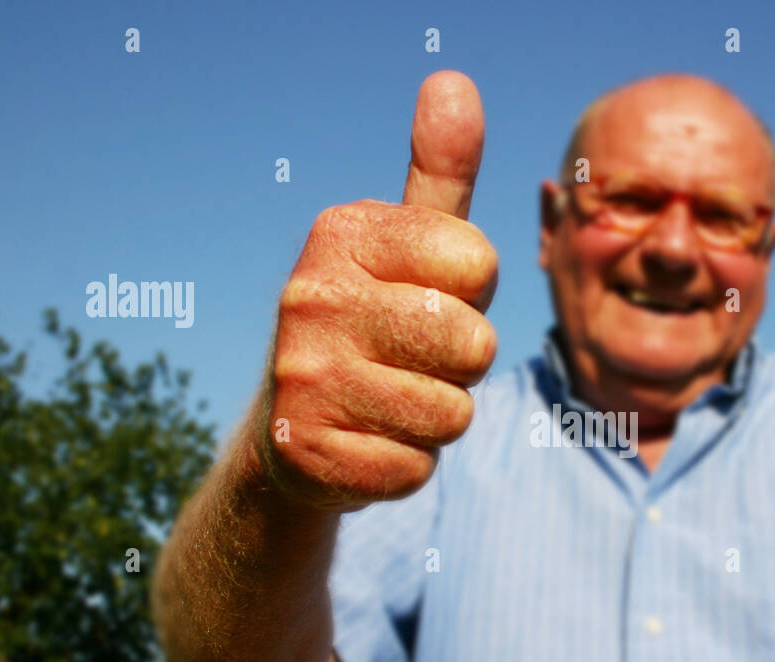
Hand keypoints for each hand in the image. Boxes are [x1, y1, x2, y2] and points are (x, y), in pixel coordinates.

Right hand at [261, 70, 497, 509]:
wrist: (294, 429)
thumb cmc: (377, 324)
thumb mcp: (408, 246)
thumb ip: (439, 174)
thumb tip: (453, 80)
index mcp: (340, 234)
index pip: (480, 264)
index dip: (471, 294)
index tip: (425, 297)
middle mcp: (309, 298)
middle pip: (473, 343)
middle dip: (462, 364)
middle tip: (412, 360)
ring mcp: (302, 378)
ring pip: (450, 414)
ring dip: (437, 418)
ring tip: (390, 402)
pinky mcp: (308, 453)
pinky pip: (416, 469)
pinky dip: (406, 466)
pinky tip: (367, 443)